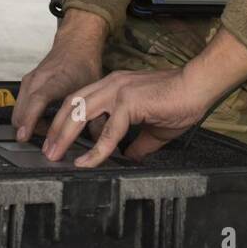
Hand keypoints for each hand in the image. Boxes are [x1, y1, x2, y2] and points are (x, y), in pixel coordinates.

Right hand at [12, 9, 107, 141]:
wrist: (75, 45)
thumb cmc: (83, 65)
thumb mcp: (93, 90)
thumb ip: (96, 117)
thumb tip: (101, 142)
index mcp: (55, 80)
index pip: (38, 101)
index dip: (30, 120)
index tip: (24, 136)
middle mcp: (38, 79)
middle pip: (22, 111)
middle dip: (30, 131)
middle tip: (48, 142)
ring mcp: (29, 80)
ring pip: (19, 111)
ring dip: (28, 125)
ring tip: (49, 131)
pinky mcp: (26, 83)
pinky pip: (21, 105)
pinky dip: (27, 117)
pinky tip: (43, 120)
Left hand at [42, 28, 246, 167]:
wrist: (199, 87)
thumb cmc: (180, 103)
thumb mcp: (153, 128)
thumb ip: (137, 142)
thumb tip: (128, 157)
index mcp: (114, 86)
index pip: (80, 100)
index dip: (65, 119)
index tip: (57, 140)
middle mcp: (111, 84)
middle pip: (72, 103)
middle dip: (56, 127)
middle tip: (47, 150)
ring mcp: (119, 91)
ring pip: (80, 112)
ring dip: (64, 135)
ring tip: (56, 155)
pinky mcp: (130, 101)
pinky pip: (108, 131)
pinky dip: (96, 150)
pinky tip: (87, 163)